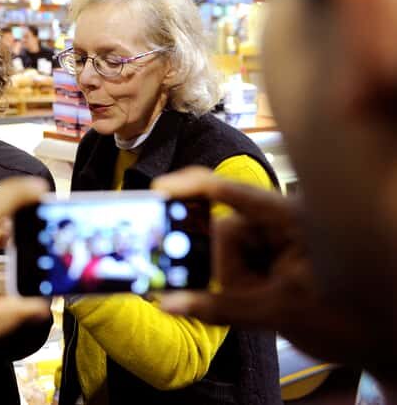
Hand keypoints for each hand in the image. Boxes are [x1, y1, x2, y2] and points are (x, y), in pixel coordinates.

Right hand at [152, 167, 372, 364]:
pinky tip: (264, 299)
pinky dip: (244, 285)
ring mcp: (282, 240)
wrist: (384, 345)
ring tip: (272, 304)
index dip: (192, 187)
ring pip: (232, 253)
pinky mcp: (278, 257)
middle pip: (228, 232)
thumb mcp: (278, 312)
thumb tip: (168, 303)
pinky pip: (243, 264)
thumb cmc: (351, 322)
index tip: (159, 190)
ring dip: (241, 283)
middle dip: (231, 269)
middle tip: (253, 295)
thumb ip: (220, 306)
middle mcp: (285, 222)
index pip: (234, 192)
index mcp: (293, 219)